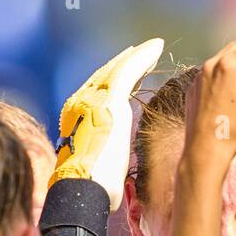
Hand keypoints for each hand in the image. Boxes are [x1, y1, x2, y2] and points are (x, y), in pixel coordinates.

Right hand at [52, 38, 163, 208]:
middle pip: (106, 76)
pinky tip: (156, 47)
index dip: (115, 81)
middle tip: (141, 53)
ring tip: (153, 47)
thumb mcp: (100, 168)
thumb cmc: (93, 188)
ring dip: (137, 56)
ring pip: (118, 69)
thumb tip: (114, 178)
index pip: (99, 92)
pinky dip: (142, 57)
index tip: (130, 73)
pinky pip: (128, 70)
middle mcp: (81, 103)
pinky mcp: (109, 100)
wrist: (83, 187)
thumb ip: (106, 161)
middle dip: (124, 63)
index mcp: (79, 118)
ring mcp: (93, 99)